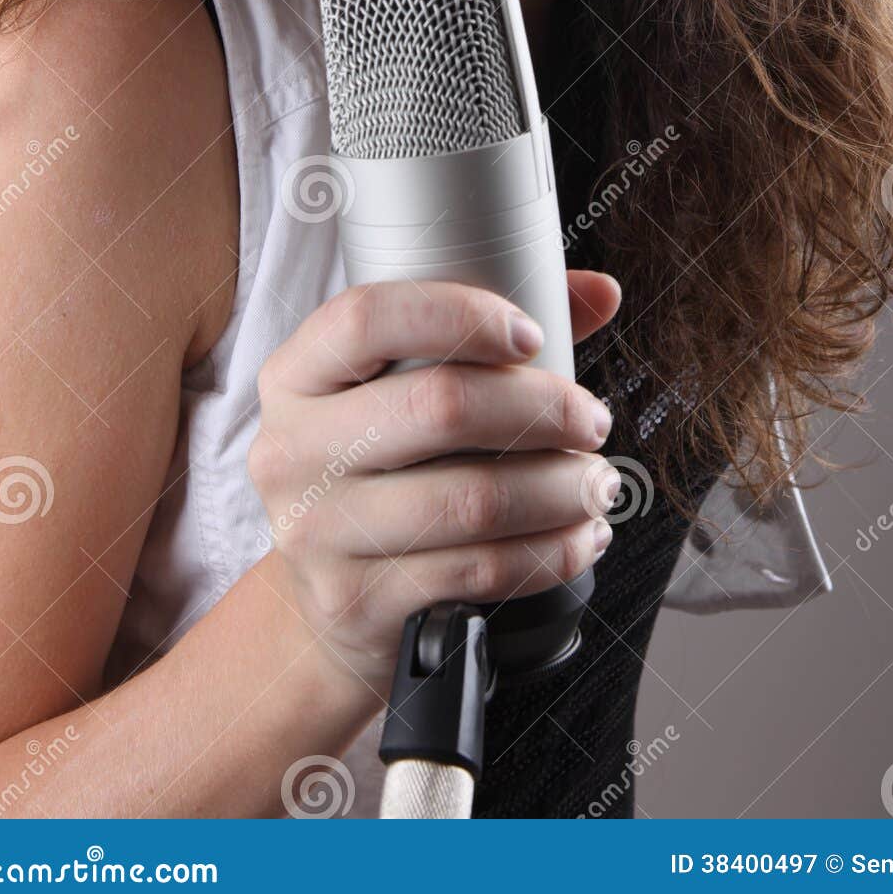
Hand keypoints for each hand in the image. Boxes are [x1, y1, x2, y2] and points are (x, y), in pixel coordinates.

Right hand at [247, 271, 622, 692]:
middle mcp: (293, 449)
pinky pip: (480, 570)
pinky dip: (550, 553)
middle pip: (439, 407)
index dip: (460, 315)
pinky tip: (578, 537)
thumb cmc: (382, 471)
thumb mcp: (405, 391)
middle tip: (591, 420)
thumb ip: (494, 331)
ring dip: (560, 489)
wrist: (322, 601)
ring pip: (472, 498)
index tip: (530, 335)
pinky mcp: (356, 600)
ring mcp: (317, 531)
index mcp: (297, 375)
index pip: (366, 318)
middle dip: (542, 409)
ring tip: (597, 483)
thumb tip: (600, 292)